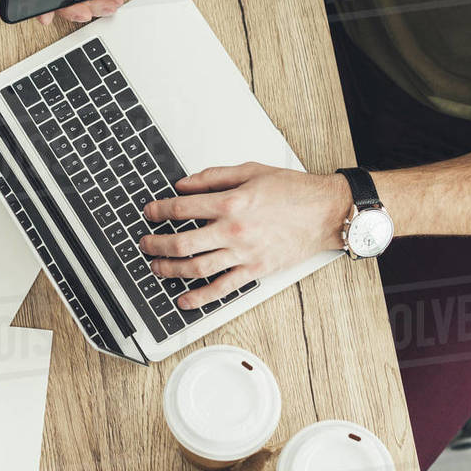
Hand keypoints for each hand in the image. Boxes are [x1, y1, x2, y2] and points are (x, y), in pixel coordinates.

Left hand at [139, 163, 351, 308]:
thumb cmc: (293, 191)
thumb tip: (183, 184)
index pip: (182, 209)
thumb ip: (213, 176)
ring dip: (170, 270)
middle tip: (144, 244)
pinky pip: (222, 288)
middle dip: (156, 244)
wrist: (326, 212)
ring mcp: (243, 253)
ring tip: (156, 267)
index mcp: (231, 202)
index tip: (149, 213)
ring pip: (196, 267)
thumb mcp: (251, 171)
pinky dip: (200, 297)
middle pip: (182, 242)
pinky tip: (184, 300)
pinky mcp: (255, 270)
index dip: (160, 211)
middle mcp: (233, 230)